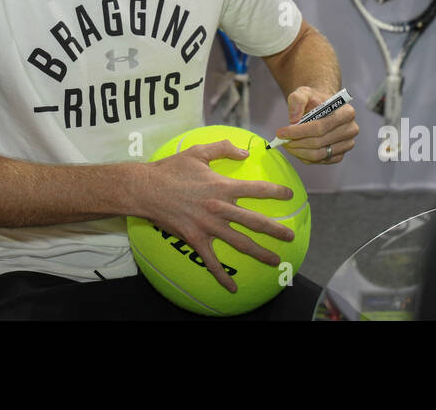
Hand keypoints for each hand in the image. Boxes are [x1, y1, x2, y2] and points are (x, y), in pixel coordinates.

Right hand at [134, 139, 295, 292]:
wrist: (145, 190)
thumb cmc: (170, 169)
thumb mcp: (197, 152)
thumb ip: (223, 148)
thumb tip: (245, 152)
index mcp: (222, 186)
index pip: (256, 189)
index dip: (275, 191)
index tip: (289, 195)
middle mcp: (219, 208)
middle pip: (254, 221)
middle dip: (275, 230)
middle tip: (290, 236)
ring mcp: (208, 226)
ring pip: (239, 243)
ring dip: (259, 253)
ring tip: (274, 261)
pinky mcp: (195, 239)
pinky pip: (211, 262)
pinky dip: (222, 276)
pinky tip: (233, 287)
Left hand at [274, 86, 358, 164]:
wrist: (323, 107)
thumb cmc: (315, 100)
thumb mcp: (304, 93)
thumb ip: (297, 100)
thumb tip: (294, 119)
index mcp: (346, 112)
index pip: (320, 126)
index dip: (298, 131)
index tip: (281, 132)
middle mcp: (350, 129)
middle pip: (319, 142)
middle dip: (296, 142)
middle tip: (282, 140)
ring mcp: (347, 144)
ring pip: (319, 154)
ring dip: (299, 151)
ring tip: (287, 144)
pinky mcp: (340, 155)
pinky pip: (321, 161)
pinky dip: (305, 157)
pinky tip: (297, 149)